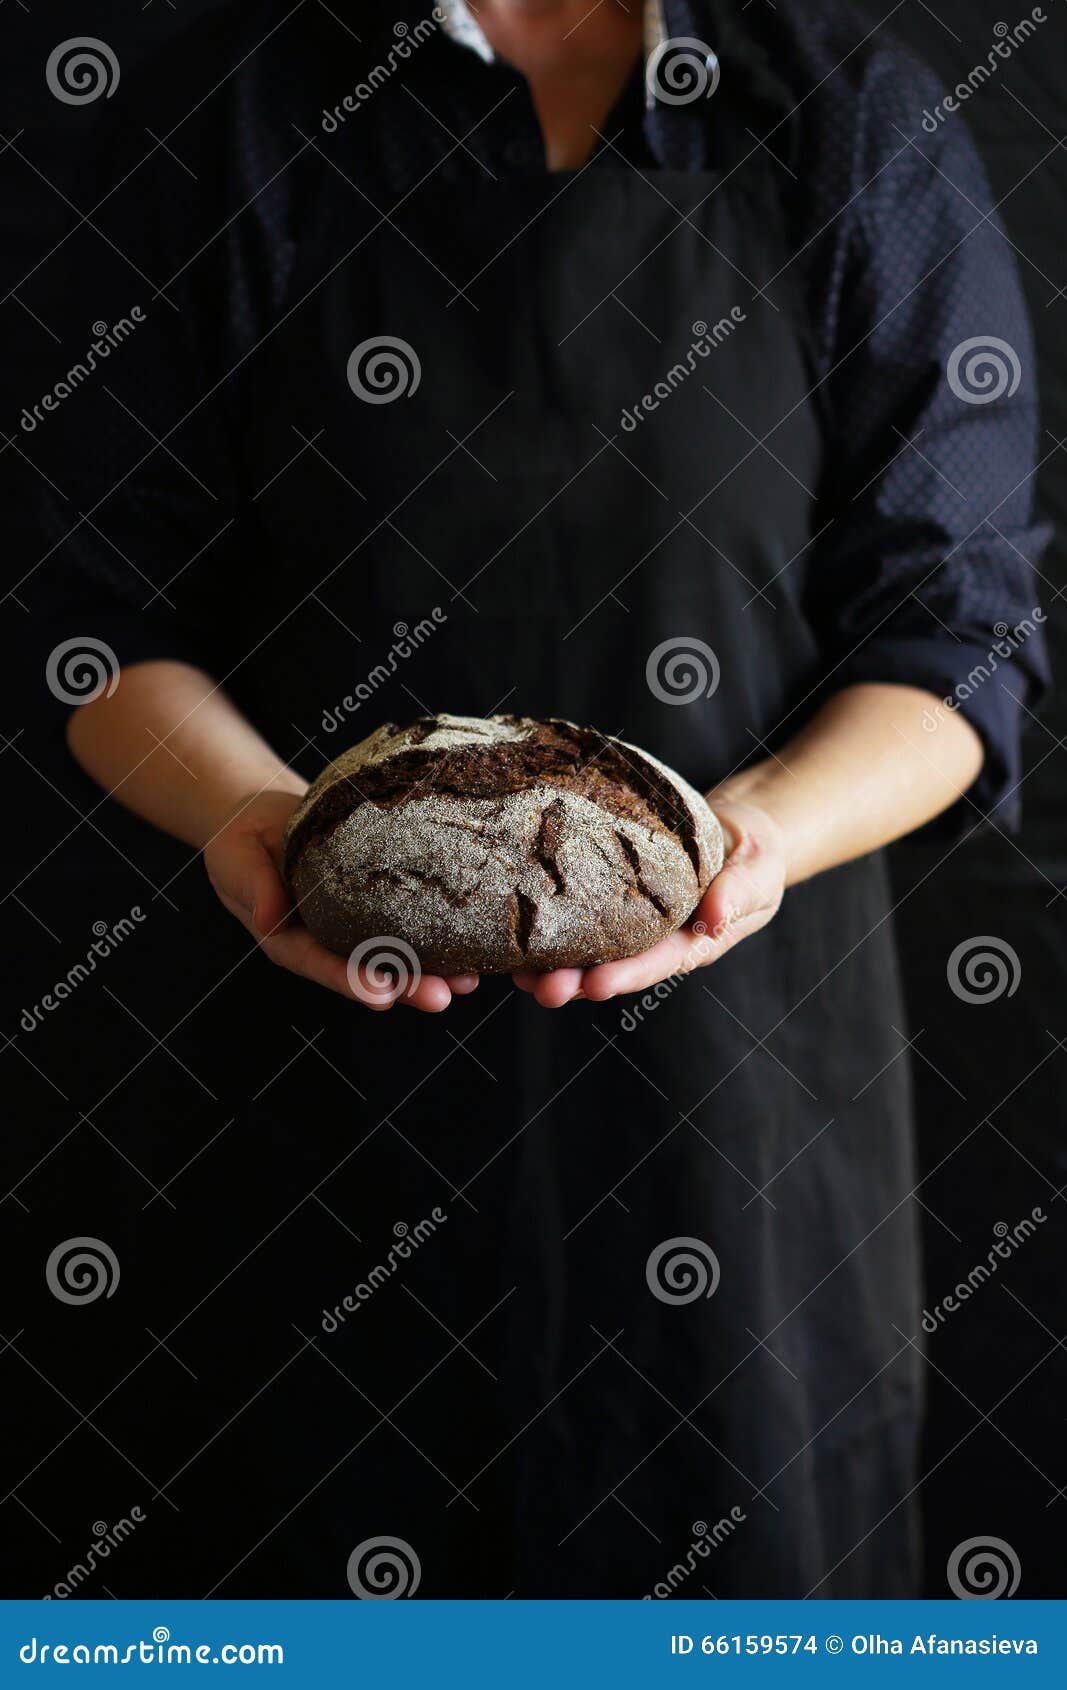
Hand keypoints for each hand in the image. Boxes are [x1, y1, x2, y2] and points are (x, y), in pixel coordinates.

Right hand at [204, 789, 478, 1011]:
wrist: (261, 815)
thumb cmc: (242, 841)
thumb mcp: (238, 859)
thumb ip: (255, 888)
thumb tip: (269, 919)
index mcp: (290, 939)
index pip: (321, 964)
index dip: (351, 980)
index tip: (381, 995)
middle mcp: (327, 939)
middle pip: (368, 969)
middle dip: (406, 986)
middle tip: (440, 998)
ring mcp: (354, 923)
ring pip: (396, 953)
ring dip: (432, 970)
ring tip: (467, 982)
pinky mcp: (375, 901)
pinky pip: (407, 919)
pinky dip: (438, 931)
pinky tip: (471, 940)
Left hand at [512, 798, 786, 1007]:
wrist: (734, 835)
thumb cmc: (752, 857)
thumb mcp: (758, 871)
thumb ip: (738, 893)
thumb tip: (712, 920)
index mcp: (693, 942)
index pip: (657, 962)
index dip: (626, 975)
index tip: (595, 985)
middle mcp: (656, 941)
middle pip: (615, 968)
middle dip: (577, 981)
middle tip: (543, 988)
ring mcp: (632, 925)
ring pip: (589, 952)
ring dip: (554, 966)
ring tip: (517, 974)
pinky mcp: (611, 900)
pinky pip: (580, 919)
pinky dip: (549, 931)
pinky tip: (516, 936)